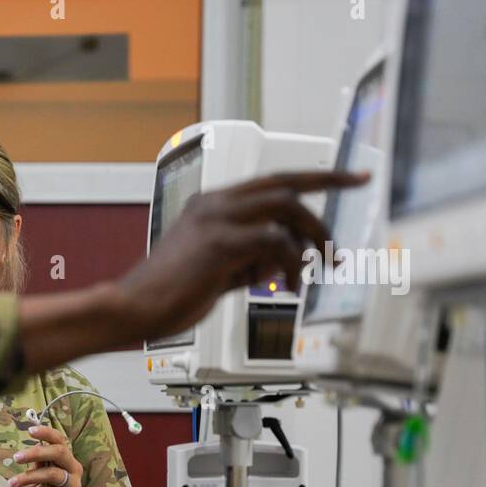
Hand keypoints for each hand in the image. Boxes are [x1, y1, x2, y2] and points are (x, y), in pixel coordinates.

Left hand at [9, 424, 79, 486]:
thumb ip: (37, 464)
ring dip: (29, 477)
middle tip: (16, 457)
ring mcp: (75, 485)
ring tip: (12, 483)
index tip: (30, 430)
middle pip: (59, 453)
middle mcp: (74, 468)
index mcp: (66, 459)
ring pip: (52, 474)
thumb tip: (28, 449)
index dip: (46, 433)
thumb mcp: (39, 477)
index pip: (59, 440)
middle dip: (36, 453)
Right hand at [121, 169, 370, 338]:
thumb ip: (249, 261)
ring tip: (315, 270)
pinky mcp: (220, 243)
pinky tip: (282, 287)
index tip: (353, 177)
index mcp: (212, 205)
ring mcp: (217, 219)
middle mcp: (215, 203)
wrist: (133, 308)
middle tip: (340, 246)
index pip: (274, 181)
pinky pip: (275, 242)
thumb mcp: (218, 272)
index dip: (318, 178)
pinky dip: (289, 265)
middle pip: (287, 186)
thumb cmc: (167, 296)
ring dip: (311, 239)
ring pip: (287, 208)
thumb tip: (282, 263)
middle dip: (325, 211)